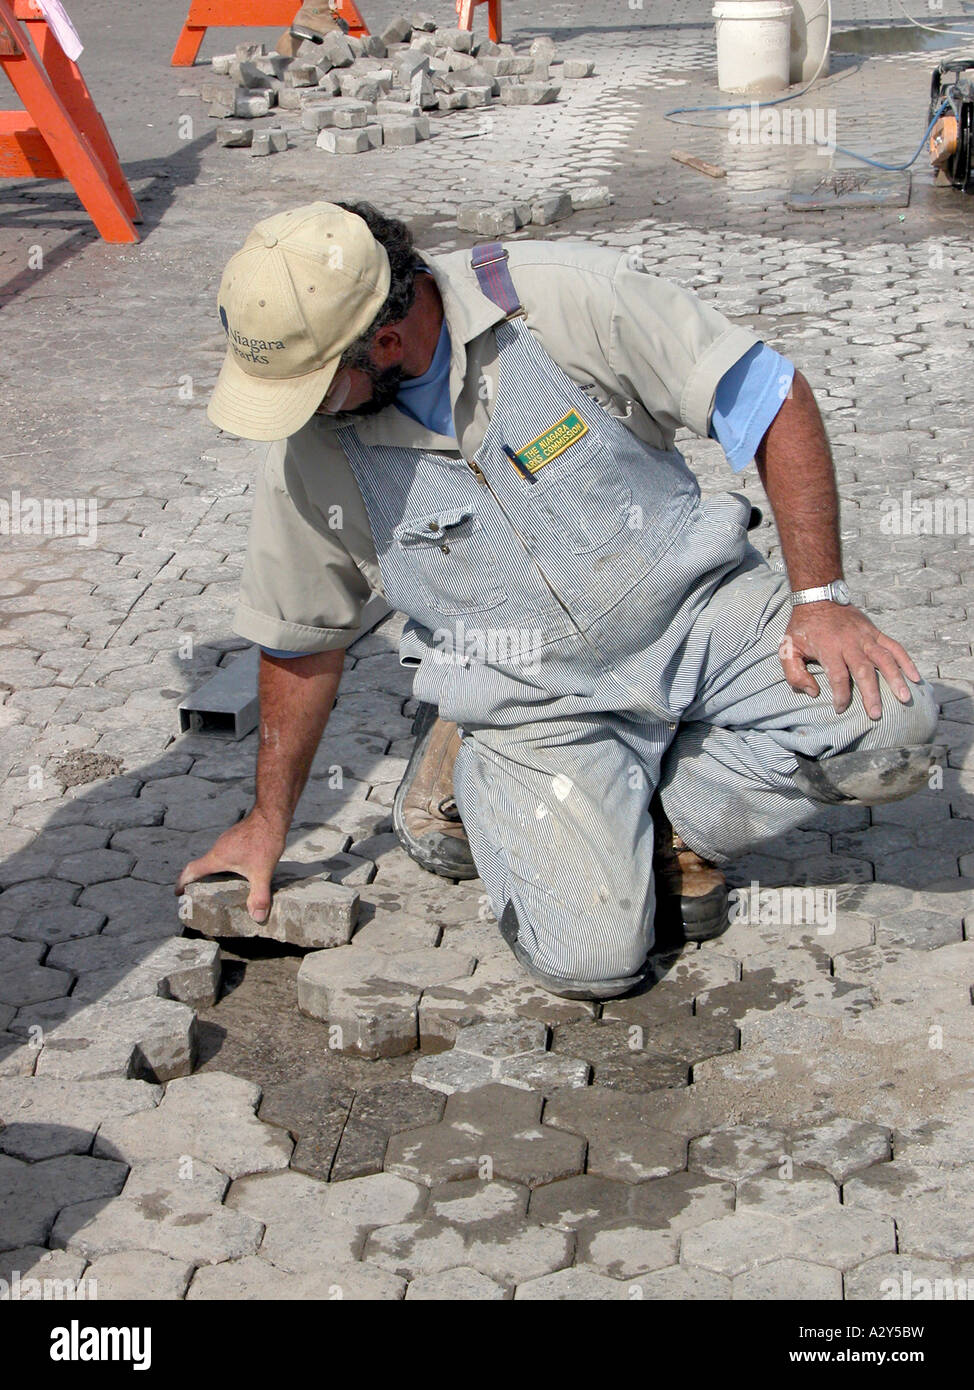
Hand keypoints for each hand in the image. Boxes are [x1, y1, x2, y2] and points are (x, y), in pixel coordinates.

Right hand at [176, 807, 286, 922]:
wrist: (272, 814)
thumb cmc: (264, 840)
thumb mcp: (262, 871)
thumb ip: (259, 895)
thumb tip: (257, 917)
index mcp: (217, 857)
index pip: (191, 870)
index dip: (182, 883)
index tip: (178, 893)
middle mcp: (218, 848)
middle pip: (201, 866)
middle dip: (197, 881)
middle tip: (199, 895)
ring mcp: (227, 840)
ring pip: (214, 859)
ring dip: (212, 872)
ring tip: (219, 887)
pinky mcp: (237, 836)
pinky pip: (225, 853)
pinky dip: (226, 864)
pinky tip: (239, 871)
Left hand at [779, 602, 920, 719]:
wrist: (818, 596)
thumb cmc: (802, 627)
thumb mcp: (787, 648)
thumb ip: (795, 673)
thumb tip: (813, 691)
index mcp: (828, 648)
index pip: (838, 676)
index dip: (841, 695)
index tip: (840, 709)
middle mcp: (850, 642)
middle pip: (864, 670)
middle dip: (871, 694)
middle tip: (876, 714)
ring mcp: (866, 636)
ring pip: (884, 659)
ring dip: (896, 679)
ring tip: (904, 698)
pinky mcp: (875, 632)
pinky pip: (894, 646)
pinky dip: (906, 661)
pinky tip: (915, 677)